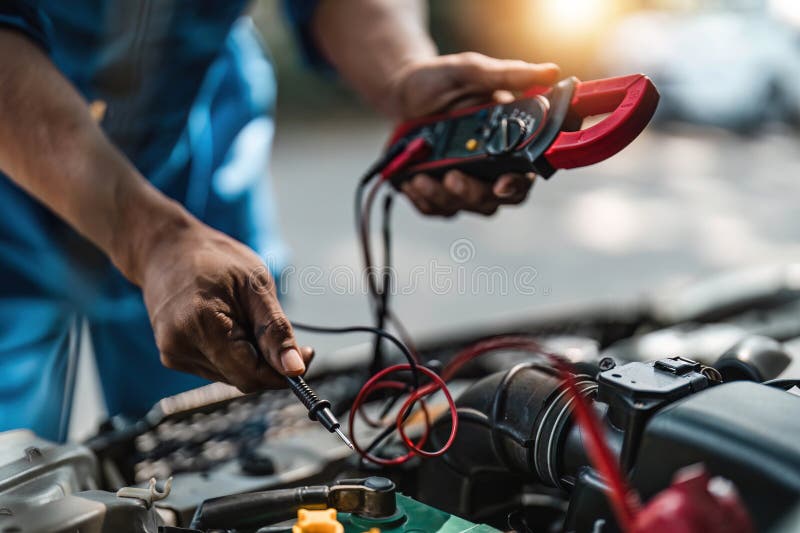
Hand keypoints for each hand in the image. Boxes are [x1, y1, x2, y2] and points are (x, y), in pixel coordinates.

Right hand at [138, 218, 312, 392]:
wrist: (165, 249)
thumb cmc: (213, 259)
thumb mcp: (256, 285)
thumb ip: (275, 331)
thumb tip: (295, 370)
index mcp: (201, 326)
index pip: (251, 375)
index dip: (282, 372)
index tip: (306, 356)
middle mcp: (180, 348)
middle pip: (242, 379)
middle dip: (269, 363)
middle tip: (285, 334)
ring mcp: (173, 354)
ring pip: (230, 375)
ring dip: (250, 357)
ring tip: (246, 317)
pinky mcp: (173, 356)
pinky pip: (216, 367)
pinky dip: (233, 353)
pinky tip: (230, 324)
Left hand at [388, 52, 559, 216]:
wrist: (402, 91)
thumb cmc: (442, 80)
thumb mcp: (472, 71)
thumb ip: (510, 75)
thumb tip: (551, 72)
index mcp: (508, 141)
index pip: (524, 175)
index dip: (516, 184)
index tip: (501, 184)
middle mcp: (489, 166)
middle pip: (492, 199)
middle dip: (472, 193)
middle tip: (451, 177)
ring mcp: (463, 180)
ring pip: (461, 206)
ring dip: (441, 197)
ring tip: (419, 177)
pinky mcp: (437, 189)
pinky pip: (434, 208)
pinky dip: (422, 199)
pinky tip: (409, 181)